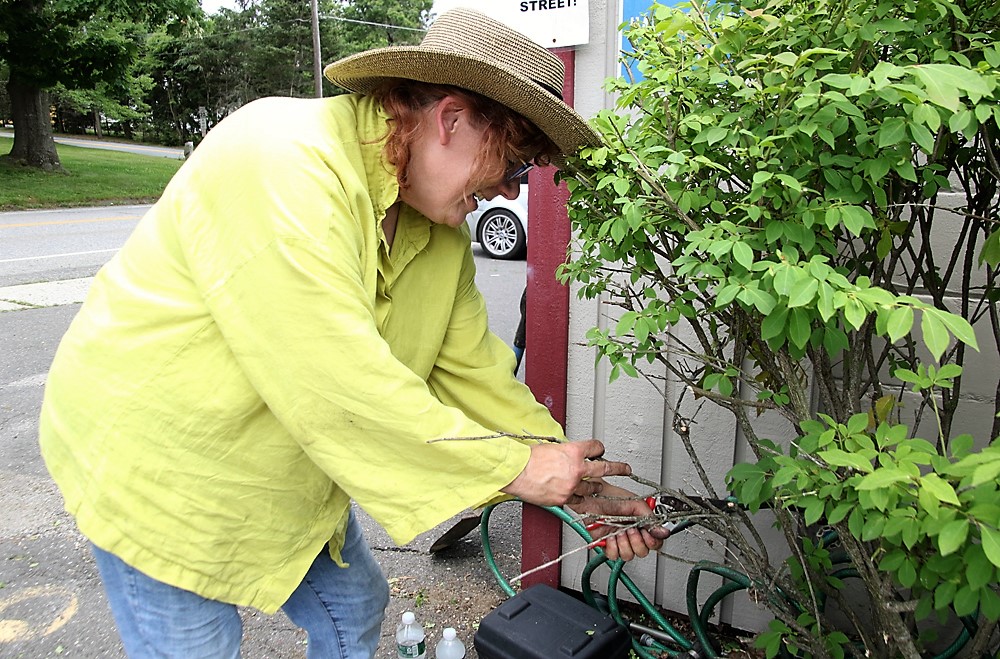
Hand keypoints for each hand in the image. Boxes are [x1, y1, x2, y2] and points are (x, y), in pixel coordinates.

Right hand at [501, 440, 630, 506]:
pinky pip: (579, 501)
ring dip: (595, 486)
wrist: (515, 471)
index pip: (595, 447)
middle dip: (618, 469)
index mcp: (573, 451)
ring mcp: (571, 486)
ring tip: (598, 486)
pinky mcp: (564, 499)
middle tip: (625, 469)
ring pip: (592, 487)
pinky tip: (582, 498)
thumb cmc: (527, 458)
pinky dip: (581, 499)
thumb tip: (570, 454)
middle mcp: (575, 468)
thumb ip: (565, 452)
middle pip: (604, 469)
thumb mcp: (551, 447)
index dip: (599, 448)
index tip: (601, 450)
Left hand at [570, 482, 670, 560]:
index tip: (648, 534)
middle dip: (638, 542)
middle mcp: (631, 534)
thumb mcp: (637, 505)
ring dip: (624, 543)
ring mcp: (618, 540)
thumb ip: (651, 520)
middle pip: (642, 552)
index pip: (654, 542)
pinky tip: (611, 535)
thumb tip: (663, 532)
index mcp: (641, 525)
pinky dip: (612, 546)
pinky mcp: (605, 543)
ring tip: (620, 531)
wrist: (594, 496)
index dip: (653, 542)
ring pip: (628, 555)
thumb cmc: (613, 496)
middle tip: (632, 530)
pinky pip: (613, 555)